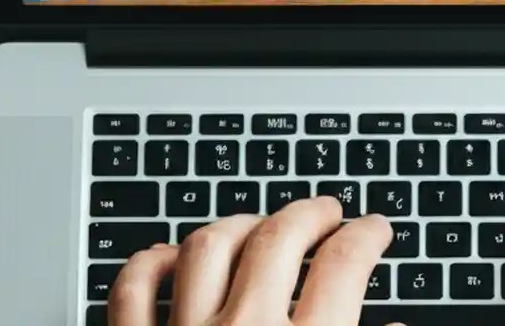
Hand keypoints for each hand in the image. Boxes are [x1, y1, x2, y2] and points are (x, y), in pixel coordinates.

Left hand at [108, 197, 391, 325]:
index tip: (374, 228)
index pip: (345, 265)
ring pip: (208, 249)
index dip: (367, 235)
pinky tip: (167, 256)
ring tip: (257, 225)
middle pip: (279, 239)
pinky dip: (146, 266)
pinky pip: (130, 293)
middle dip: (308, 213)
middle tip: (325, 210)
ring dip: (237, 227)